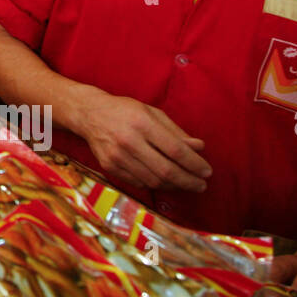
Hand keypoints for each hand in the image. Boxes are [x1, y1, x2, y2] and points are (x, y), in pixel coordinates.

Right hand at [74, 90, 211, 192]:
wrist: (89, 114)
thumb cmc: (125, 110)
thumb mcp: (152, 112)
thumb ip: (176, 131)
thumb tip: (200, 148)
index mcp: (142, 123)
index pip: (175, 150)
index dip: (195, 164)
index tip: (207, 171)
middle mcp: (129, 141)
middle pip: (166, 170)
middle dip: (189, 181)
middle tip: (202, 185)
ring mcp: (117, 156)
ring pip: (153, 180)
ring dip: (174, 186)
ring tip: (186, 184)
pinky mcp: (109, 166)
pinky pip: (139, 183)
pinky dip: (155, 185)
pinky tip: (165, 182)